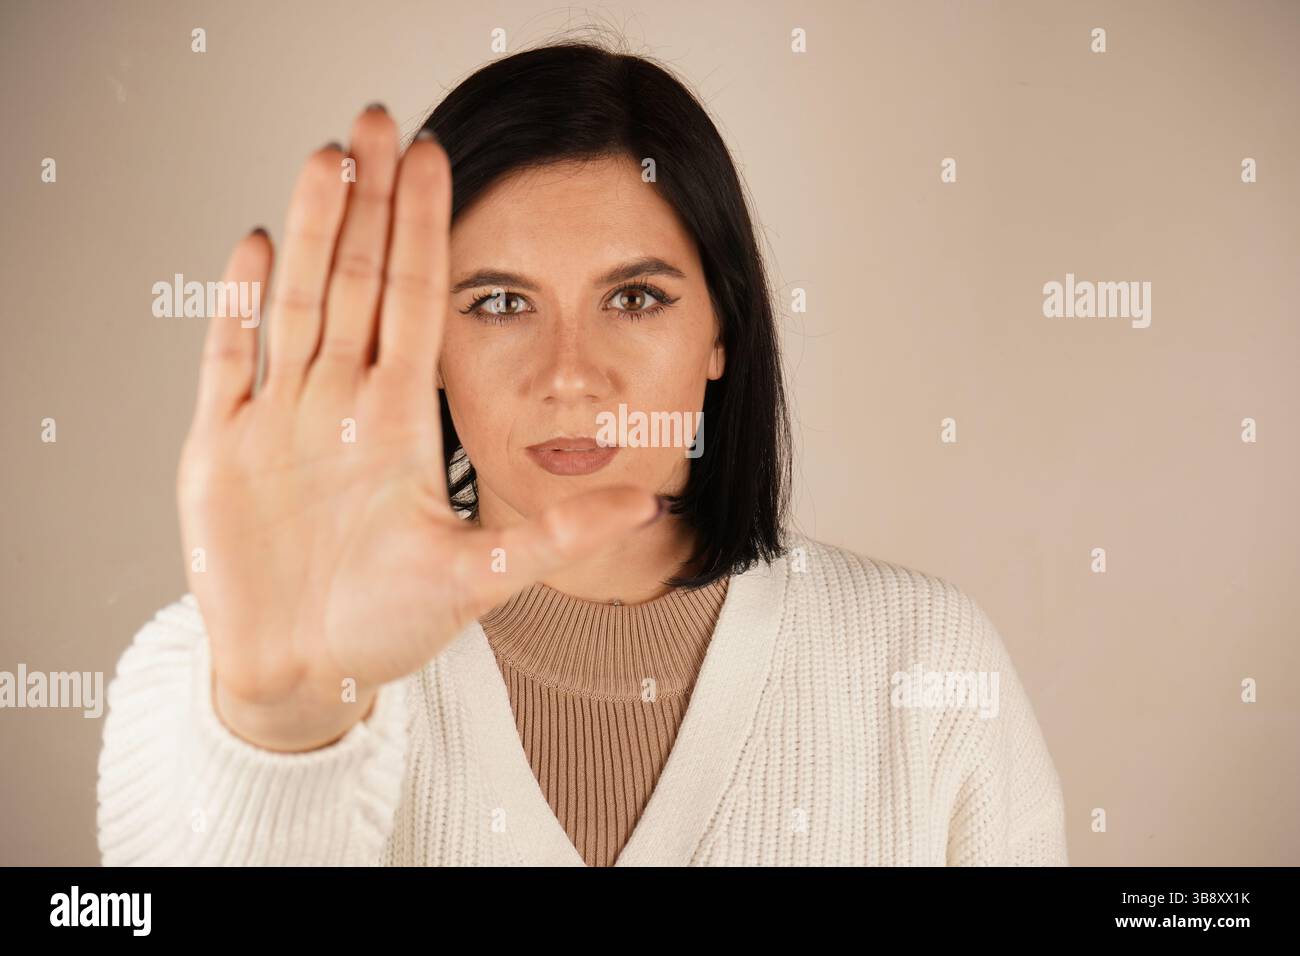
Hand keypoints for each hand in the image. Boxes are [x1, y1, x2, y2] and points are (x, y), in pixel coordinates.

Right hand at [177, 105, 660, 750]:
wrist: (306, 671)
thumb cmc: (389, 624)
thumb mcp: (482, 575)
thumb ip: (558, 535)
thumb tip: (650, 503)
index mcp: (403, 418)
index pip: (418, 299)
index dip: (425, 227)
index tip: (438, 156)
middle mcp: (344, 403)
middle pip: (357, 279)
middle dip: (367, 200)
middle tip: (378, 118)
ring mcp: (283, 418)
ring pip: (296, 300)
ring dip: (310, 229)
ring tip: (326, 156)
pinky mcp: (223, 447)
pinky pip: (229, 360)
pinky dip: (237, 305)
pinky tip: (254, 242)